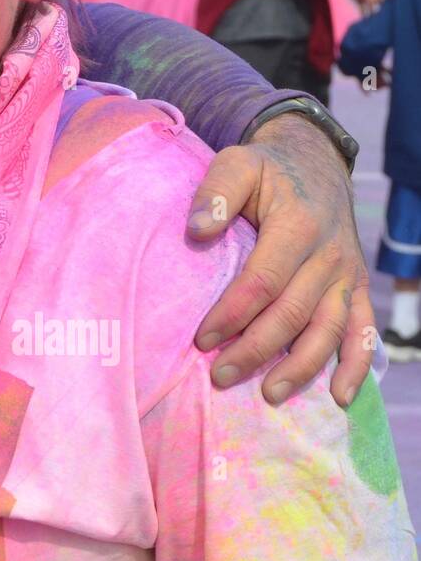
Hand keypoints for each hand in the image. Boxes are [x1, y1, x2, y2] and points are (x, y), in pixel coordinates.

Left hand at [186, 113, 371, 408]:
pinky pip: (363, 330)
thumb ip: (215, 192)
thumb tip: (197, 230)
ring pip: (328, 330)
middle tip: (221, 376)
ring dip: (301, 368)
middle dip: (256, 350)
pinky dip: (357, 366)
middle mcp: (329, 254)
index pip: (262, 281)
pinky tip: (338, 396)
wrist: (314, 164)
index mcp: (297, 225)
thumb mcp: (237, 164)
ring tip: (269, 395)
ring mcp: (346, 274)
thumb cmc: (265, 170)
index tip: (202, 340)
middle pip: (293, 314)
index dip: (233, 314)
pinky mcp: (357, 287)